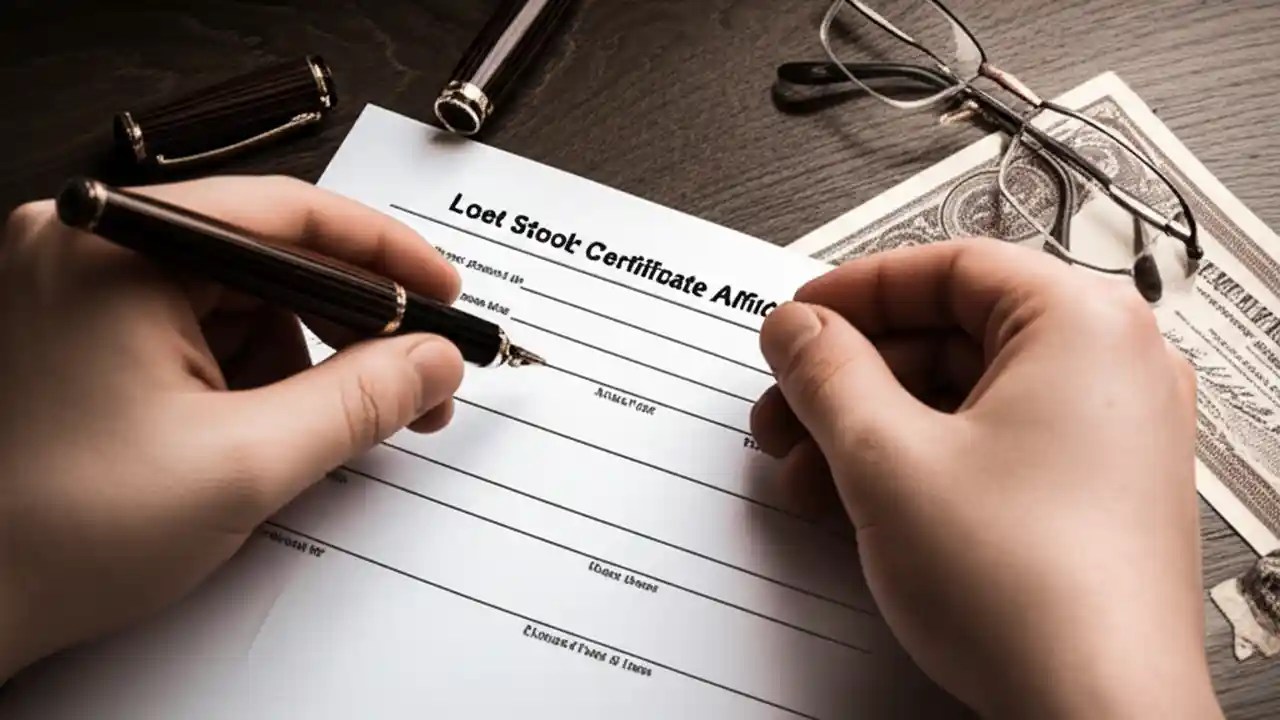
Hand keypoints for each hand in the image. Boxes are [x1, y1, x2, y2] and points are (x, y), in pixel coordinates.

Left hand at [0, 176, 463, 679]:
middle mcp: (90, 248)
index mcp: (114, 251)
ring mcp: (82, 287)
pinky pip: (201, 329)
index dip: (382, 253)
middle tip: (408, 375)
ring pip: (239, 300)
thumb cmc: (59, 533)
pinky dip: (250, 375)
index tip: (439, 291)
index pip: (284, 214)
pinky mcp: (86, 329)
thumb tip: (432, 360)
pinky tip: (263, 429)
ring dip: (298, 360)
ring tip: (314, 430)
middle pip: (266, 259)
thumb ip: (358, 402)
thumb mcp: (244, 465)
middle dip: (347, 326)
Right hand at [752, 239, 1219, 718]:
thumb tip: (797, 329)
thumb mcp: (885, 457)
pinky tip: (857, 498)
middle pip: (950, 333)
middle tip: (790, 404)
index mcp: (1085, 323)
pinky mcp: (1093, 491)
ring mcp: (1109, 433)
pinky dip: (918, 460)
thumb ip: (826, 372)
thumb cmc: (1033, 592)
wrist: (1093, 716)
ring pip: (962, 396)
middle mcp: (1113, 366)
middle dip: (850, 376)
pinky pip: (989, 444)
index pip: (948, 265)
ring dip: (871, 425)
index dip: (853, 292)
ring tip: (809, 467)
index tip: (799, 321)